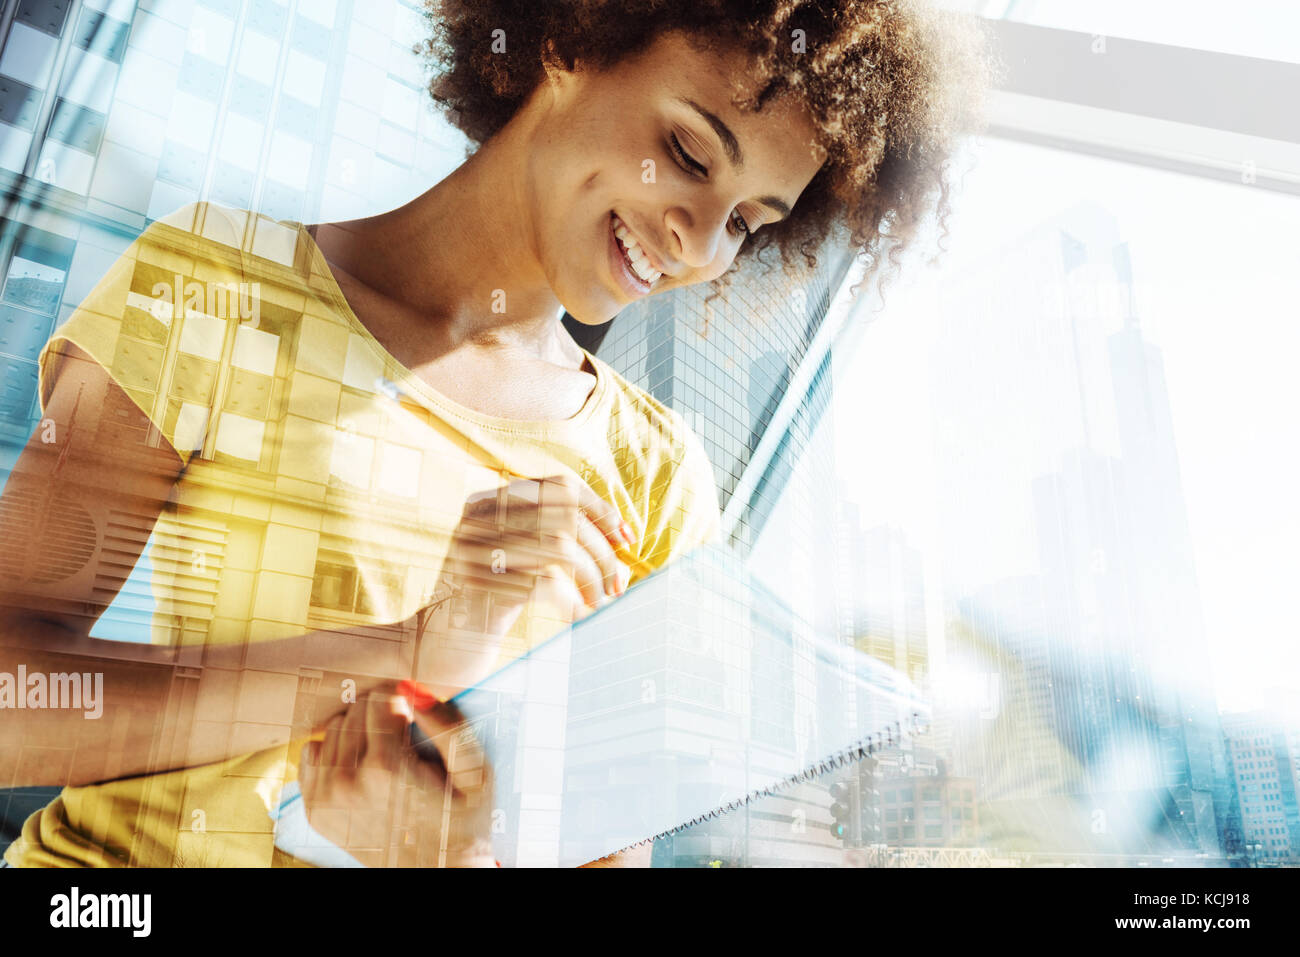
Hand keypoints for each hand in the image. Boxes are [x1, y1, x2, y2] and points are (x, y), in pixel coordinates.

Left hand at [297, 683, 495, 867]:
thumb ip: (449, 725)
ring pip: (332, 729)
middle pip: (353, 711)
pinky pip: (312, 753)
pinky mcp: (314, 810)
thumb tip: (411, 688)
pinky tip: (361, 766)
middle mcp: (345, 784)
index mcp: (385, 770)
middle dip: (380, 714)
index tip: (417, 716)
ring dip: (358, 731)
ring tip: (387, 753)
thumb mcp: (476, 773)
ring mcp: (324, 799)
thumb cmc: (463, 822)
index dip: (403, 700)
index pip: (379, 697)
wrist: (438, 873)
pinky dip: (334, 751)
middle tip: (406, 738)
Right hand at [414, 473, 635, 693]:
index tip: (626, 537)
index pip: (559, 485)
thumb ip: (553, 538)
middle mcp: (478, 519)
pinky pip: (547, 584)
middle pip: (566, 515)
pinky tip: (580, 618)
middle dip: (604, 551)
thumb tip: (622, 535)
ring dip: (593, 576)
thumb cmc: (489, 605)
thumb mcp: (517, 561)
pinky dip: (573, 601)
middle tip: (618, 585)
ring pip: (561, 545)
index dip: (600, 507)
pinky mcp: (480, 588)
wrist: (436, 650)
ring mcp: (475, 551)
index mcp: (487, 503)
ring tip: (602, 603)